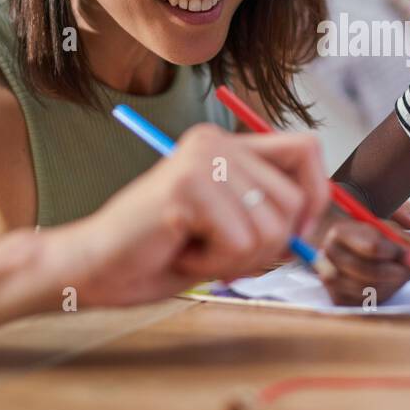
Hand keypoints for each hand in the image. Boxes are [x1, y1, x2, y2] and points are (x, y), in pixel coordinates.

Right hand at [57, 124, 328, 306]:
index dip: (316, 195)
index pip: (308, 149)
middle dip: (269, 245)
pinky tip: (180, 252)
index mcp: (227, 143)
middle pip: (294, 200)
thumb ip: (269, 217)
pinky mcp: (185, 188)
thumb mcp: (228, 228)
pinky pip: (238, 243)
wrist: (93, 268)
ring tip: (194, 248)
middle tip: (219, 250)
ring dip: (236, 258)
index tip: (295, 231)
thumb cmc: (158, 252)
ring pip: (270, 228)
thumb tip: (314, 228)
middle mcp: (215, 141)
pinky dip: (215, 264)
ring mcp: (199, 161)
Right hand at [316, 217, 409, 306]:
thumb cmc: (367, 234)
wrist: (340, 245)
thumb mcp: (387, 229)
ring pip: (369, 289)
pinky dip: (382, 294)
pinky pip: (365, 302)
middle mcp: (329, 255)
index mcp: (340, 232)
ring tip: (401, 275)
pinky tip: (386, 283)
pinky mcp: (336, 297)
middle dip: (398, 274)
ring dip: (392, 285)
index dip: (398, 254)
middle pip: (370, 272)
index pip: (373, 247)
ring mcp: (328, 278)